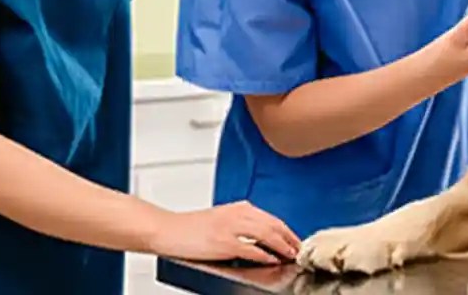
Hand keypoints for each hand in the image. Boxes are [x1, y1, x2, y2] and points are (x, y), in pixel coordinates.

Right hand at [147, 201, 300, 264]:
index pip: (272, 219)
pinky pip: (250, 249)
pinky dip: (264, 254)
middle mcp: (238, 214)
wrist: (167, 230)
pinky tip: (271, 260)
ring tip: (291, 255)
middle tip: (300, 250)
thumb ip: (242, 224)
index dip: (287, 231)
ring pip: (266, 234)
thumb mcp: (222, 219)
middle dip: (290, 238)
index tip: (296, 241)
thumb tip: (262, 238)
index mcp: (239, 208)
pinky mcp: (223, 242)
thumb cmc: (191, 227)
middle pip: (274, 225)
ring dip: (282, 246)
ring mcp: (231, 227)